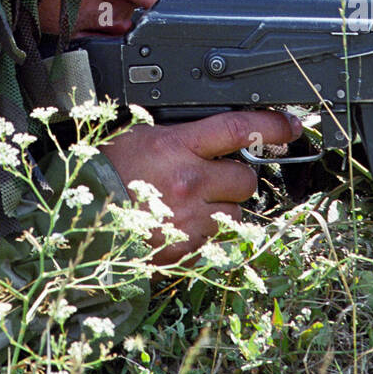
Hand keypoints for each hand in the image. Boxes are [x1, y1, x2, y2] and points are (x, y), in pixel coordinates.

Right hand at [101, 109, 301, 263]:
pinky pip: (217, 238)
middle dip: (235, 176)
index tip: (290, 126)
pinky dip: (207, 230)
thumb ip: (182, 135)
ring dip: (224, 206)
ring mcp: (191, 218)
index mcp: (176, 147)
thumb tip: (216, 134)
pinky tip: (181, 221)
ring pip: (237, 211)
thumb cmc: (105, 174)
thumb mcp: (141, 136)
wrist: (82, 221)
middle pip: (245, 177)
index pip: (238, 128)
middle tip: (212, 175)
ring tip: (192, 202)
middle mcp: (189, 182)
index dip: (271, 126)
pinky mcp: (189, 248)